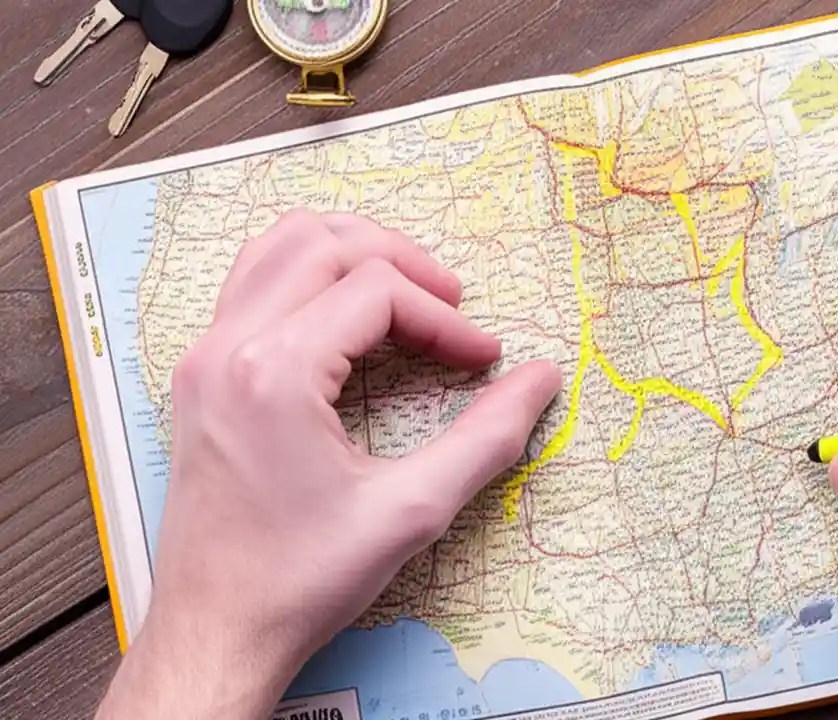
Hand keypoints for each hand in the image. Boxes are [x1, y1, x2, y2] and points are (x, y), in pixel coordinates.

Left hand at [95, 210, 562, 718]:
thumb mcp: (411, 511)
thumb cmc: (301, 580)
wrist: (215, 632)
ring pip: (280, 246)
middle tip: (455, 309)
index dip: (446, 319)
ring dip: (352, 253)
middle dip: (404, 264)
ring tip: (407, 294)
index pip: (377, 291)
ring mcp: (204, 357)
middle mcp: (227, 347)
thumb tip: (540, 381)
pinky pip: (252, 283)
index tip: (486, 361)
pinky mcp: (199, 375)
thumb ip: (486, 438)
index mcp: (273, 371)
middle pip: (326, 244)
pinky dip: (309, 276)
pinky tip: (349, 317)